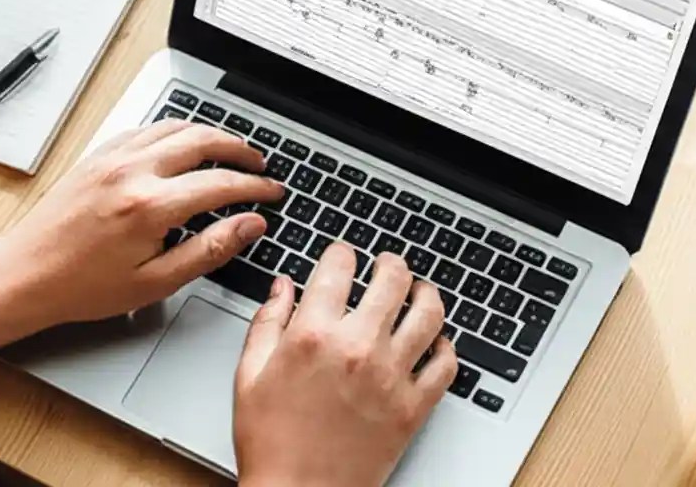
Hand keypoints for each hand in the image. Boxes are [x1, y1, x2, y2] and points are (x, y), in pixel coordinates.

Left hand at [0, 120, 283, 329]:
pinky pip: (147, 128)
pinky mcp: (99, 156)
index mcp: (150, 206)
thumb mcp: (156, 282)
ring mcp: (113, 158)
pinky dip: (175, 131)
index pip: (221, 184)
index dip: (256, 186)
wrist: (26, 274)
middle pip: (203, 141)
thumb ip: (210, 249)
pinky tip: (184, 143)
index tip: (272, 191)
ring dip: (210, 134)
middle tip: (260, 163)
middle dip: (240, 149)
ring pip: (176, 127)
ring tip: (230, 150)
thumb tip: (249, 226)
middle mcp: (133, 172)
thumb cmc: (82, 285)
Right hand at [233, 244, 457, 486]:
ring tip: (420, 291)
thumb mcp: (249, 375)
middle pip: (392, 279)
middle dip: (390, 263)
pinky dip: (446, 347)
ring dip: (426, 294)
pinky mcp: (413, 407)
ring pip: (428, 314)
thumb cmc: (270, 443)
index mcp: (313, 335)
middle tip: (388, 264)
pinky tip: (435, 341)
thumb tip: (282, 288)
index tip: (342, 255)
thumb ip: (267, 323)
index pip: (338, 266)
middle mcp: (357, 348)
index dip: (341, 253)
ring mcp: (391, 377)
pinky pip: (445, 365)